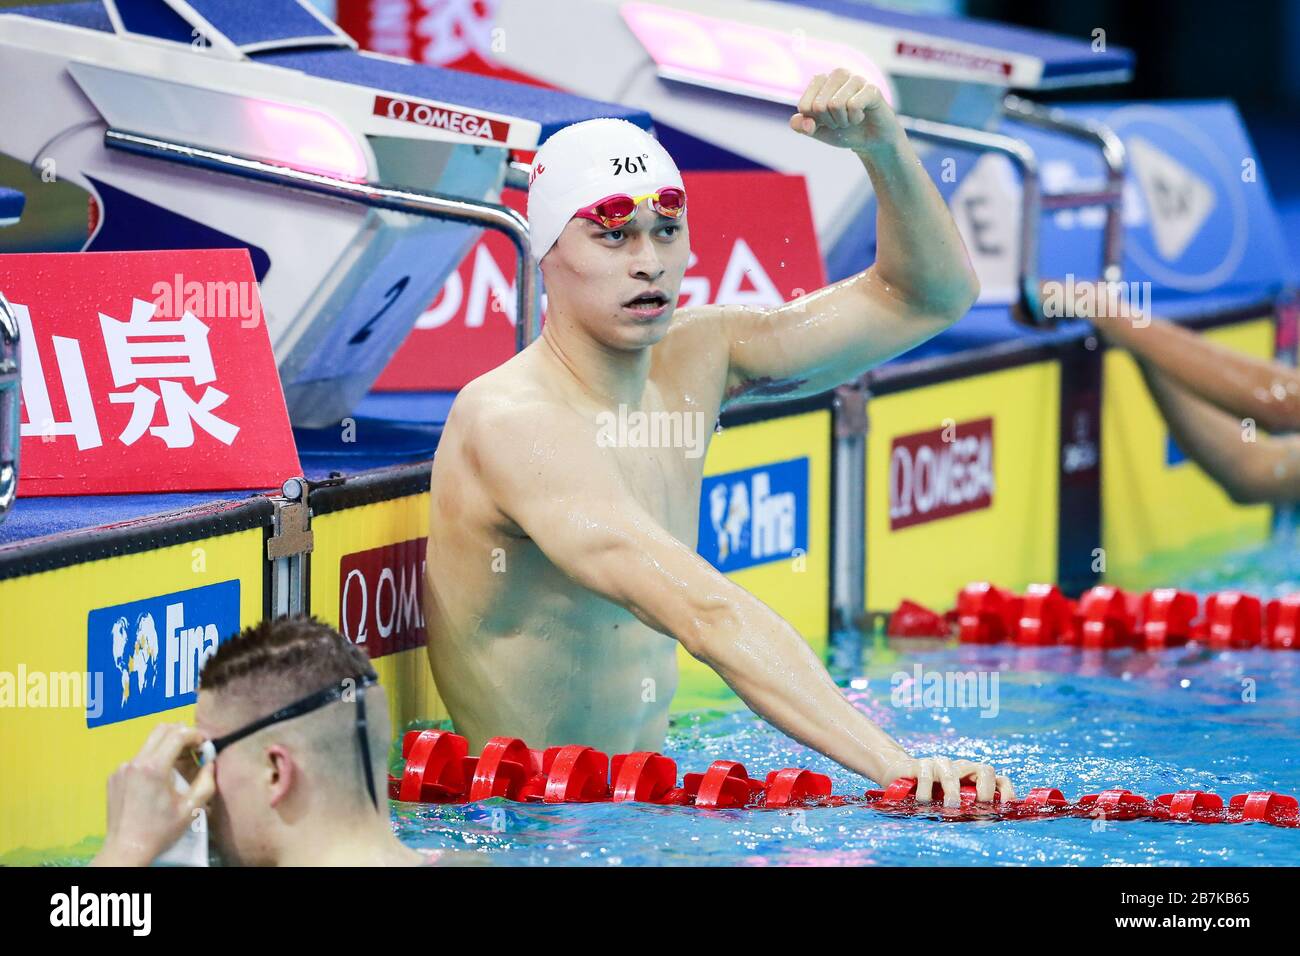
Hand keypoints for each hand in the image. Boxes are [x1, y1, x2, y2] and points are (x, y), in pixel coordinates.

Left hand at [91, 723, 214, 866]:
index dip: (195, 734)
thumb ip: (206, 782)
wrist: (126, 848)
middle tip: (193, 747)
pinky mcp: (114, 777)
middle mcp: (135, 762)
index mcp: (154, 768)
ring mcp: (121, 768)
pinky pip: (137, 760)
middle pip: (161, 730)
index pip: (177, 734)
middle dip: (181, 733)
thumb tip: (210, 763)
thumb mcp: (191, 809)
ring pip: (148, 744)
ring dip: (166, 747)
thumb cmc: (160, 830)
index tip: (204, 743)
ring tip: (177, 766)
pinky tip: (156, 781)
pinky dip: (151, 761)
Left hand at [789, 67, 897, 153]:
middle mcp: (838, 75)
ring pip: (836, 104)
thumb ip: (803, 127)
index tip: (826, 121)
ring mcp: (856, 79)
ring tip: (851, 118)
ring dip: (843, 121)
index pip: (804, 105)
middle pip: (819, 105)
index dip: (814, 122)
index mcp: (821, 81)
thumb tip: (800, 121)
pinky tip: (862, 116)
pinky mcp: (871, 88)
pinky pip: (854, 105)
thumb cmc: (844, 131)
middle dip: (830, 122)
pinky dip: (855, 118)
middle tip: (842, 121)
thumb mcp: (818, 132)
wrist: (871, 141)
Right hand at [876, 752, 1014, 807]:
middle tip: (979, 805)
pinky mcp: (920, 764)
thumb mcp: (952, 802)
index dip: (1006, 792)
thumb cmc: (930, 793)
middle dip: (985, 789)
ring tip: (951, 807)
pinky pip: (926, 775)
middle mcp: (961, 767)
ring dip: (953, 792)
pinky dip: (927, 790)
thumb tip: (982, 822)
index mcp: (972, 776)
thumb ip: (967, 809)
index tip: (1004, 807)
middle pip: (984, 769)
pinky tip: (924, 801)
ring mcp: (941, 763)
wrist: (898, 774)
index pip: (998, 779)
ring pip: (953, 774)